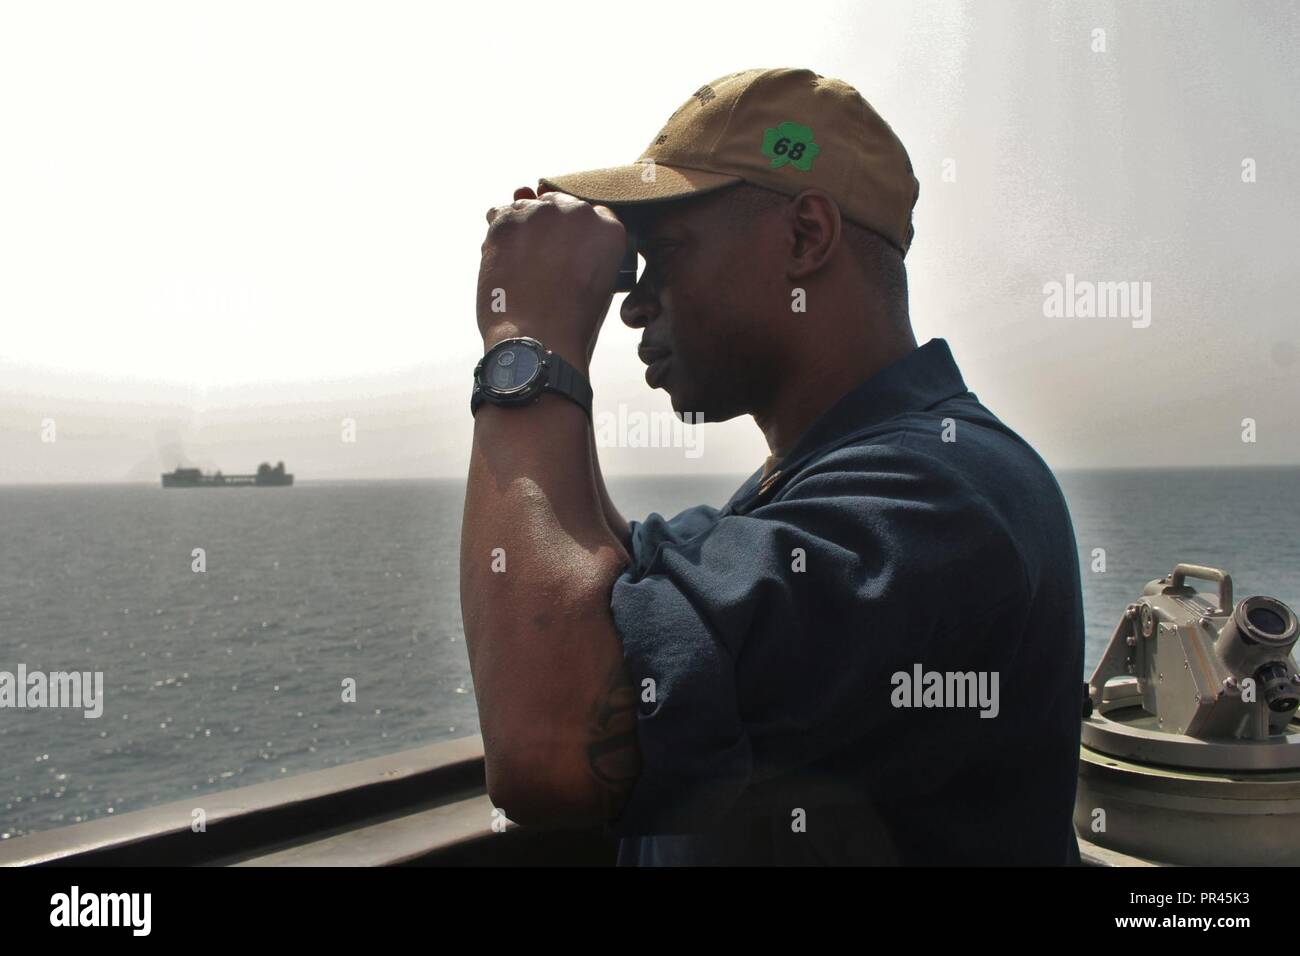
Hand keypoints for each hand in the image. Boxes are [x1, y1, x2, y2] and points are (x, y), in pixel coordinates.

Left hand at [477, 186, 626, 366]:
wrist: (537, 339)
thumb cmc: (570, 324)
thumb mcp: (599, 286)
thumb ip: (588, 254)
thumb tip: (557, 240)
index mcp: (610, 230)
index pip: (593, 215)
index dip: (576, 235)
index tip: (568, 252)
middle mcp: (579, 212)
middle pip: (561, 205)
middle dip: (552, 227)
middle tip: (543, 261)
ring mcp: (542, 212)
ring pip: (529, 206)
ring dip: (525, 227)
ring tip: (523, 263)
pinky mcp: (508, 219)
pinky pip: (500, 213)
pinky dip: (500, 232)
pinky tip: (505, 257)